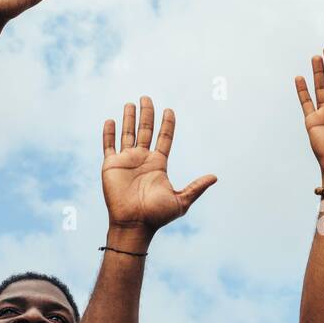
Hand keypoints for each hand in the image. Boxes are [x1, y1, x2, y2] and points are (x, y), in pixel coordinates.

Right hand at [101, 99, 216, 239]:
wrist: (134, 225)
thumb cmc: (157, 216)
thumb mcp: (181, 201)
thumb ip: (196, 187)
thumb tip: (215, 177)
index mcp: (158, 164)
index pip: (164, 138)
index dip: (167, 124)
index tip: (169, 110)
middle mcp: (142, 159)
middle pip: (145, 130)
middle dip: (146, 114)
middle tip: (147, 98)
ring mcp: (126, 161)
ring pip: (127, 134)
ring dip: (128, 118)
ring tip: (131, 103)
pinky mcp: (111, 166)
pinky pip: (108, 146)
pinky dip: (109, 133)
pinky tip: (111, 120)